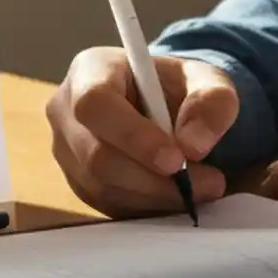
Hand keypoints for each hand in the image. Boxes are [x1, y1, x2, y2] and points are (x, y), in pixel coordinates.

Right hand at [46, 47, 235, 218]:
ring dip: (157, 195)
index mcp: (89, 71)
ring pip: (103, 186)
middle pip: (96, 155)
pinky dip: (148, 206)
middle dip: (154, 178)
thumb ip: (211, 100)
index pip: (95, 104)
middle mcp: (65, 111)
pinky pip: (108, 204)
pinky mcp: (78, 182)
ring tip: (200, 187)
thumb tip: (194, 145)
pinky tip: (175, 192)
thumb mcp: (205, 78)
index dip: (132, 136)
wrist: (160, 104)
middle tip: (207, 182)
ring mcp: (67, 150)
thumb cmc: (174, 86)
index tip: (177, 159)